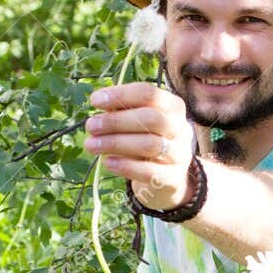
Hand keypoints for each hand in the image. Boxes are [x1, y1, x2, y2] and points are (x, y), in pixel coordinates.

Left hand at [85, 82, 196, 210]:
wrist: (165, 178)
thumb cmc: (145, 140)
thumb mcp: (136, 122)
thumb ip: (121, 112)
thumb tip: (98, 106)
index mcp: (173, 107)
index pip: (150, 94)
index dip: (121, 95)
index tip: (95, 101)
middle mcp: (181, 128)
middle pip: (152, 118)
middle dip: (117, 121)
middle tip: (91, 126)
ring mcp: (180, 154)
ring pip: (150, 145)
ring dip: (115, 143)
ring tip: (91, 145)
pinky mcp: (173, 178)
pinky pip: (149, 172)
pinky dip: (125, 166)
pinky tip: (107, 162)